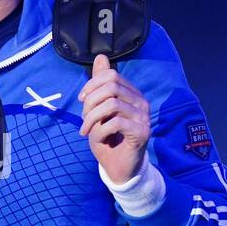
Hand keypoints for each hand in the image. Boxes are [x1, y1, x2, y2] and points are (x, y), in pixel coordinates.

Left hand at [78, 53, 150, 182]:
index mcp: (132, 94)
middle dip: (90, 102)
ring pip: (112, 104)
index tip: (82, 101)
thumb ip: (100, 86)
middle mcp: (141, 102)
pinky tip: (100, 140)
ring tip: (87, 130)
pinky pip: (115, 123)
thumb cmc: (108, 138)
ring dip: (92, 118)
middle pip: (111, 87)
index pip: (111, 75)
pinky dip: (101, 131)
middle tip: (83, 119)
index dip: (92, 85)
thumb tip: (101, 57)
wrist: (119, 168)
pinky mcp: (142, 133)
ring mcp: (144, 117)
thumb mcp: (98, 110)